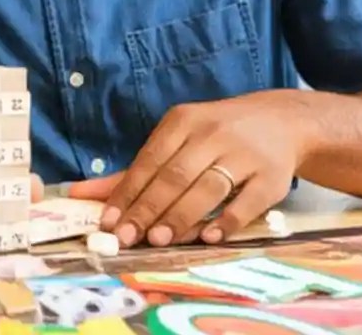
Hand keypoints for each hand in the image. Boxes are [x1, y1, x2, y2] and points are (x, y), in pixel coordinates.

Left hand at [100, 90, 318, 247]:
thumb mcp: (175, 140)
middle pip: (175, 175)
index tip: (109, 222)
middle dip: (149, 208)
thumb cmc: (215, 136)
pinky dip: (227, 221)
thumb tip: (80, 194)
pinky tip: (207, 237)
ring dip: (181, 216)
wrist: (282, 122)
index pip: (148, 160)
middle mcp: (213, 134)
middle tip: (129, 237)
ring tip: (159, 240)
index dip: (127, 192)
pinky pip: (248, 202)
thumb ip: (133, 172)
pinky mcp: (273, 176)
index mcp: (182, 121)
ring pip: (207, 188)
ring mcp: (245, 154)